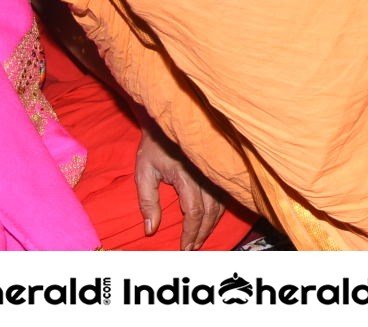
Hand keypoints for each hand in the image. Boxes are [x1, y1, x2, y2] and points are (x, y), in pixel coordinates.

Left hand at [134, 129, 222, 249]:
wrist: (169, 119)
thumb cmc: (154, 146)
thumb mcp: (143, 173)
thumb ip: (147, 202)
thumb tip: (151, 229)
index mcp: (186, 176)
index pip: (193, 212)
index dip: (190, 232)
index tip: (184, 247)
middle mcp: (205, 175)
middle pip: (210, 212)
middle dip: (201, 233)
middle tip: (192, 248)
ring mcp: (214, 171)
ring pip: (220, 205)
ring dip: (211, 225)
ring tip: (200, 239)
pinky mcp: (218, 169)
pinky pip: (224, 195)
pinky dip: (218, 212)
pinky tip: (211, 220)